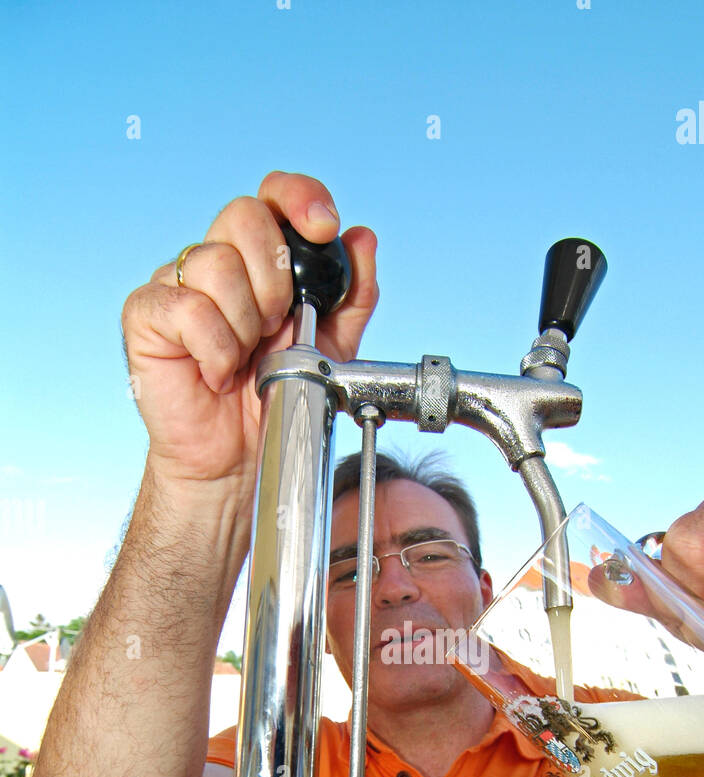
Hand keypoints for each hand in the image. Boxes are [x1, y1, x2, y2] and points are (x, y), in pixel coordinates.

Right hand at [121, 171, 378, 496]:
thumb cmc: (276, 398)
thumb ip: (352, 296)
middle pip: (244, 216)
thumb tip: (363, 239)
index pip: (273, 196)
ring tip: (244, 359)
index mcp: (259, 259)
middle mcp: (216, 260)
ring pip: (216, 263)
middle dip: (275, 279)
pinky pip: (187, 308)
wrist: (238, 459)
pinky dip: (214, 348)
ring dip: (244, 323)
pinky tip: (217, 373)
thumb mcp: (332, 347)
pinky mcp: (146, 313)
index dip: (298, 197)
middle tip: (275, 327)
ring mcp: (176, 283)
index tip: (324, 226)